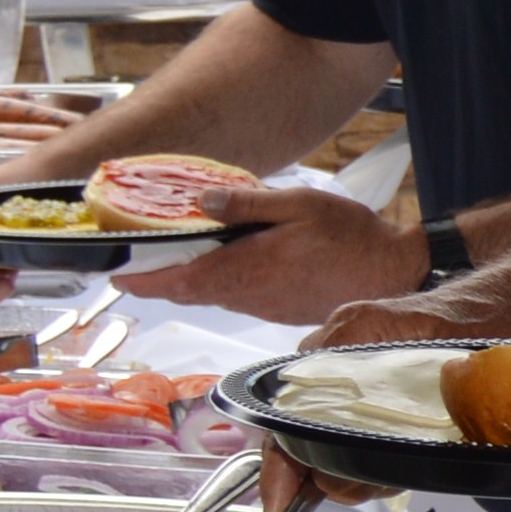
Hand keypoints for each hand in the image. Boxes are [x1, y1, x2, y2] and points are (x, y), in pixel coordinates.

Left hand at [117, 186, 431, 325]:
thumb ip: (247, 204)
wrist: (390, 274)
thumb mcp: (297, 204)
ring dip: (188, 283)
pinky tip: (223, 266)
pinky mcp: (278, 311)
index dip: (146, 281)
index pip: (181, 279)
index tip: (119, 278)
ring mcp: (263, 307)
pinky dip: (217, 285)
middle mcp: (249, 294)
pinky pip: (236, 299)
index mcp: (247, 267)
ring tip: (172, 262)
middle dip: (159, 282)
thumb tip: (203, 200)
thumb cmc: (349, 236)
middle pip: (190, 292)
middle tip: (135, 270)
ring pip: (212, 296)